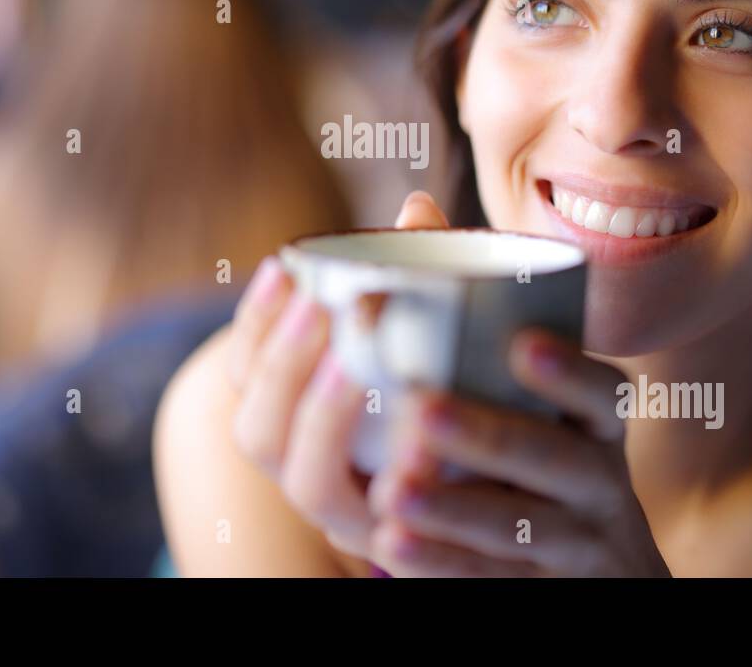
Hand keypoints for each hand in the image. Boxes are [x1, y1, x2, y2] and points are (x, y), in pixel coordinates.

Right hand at [224, 190, 449, 559]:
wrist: (505, 491)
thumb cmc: (443, 396)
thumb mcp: (419, 337)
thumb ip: (412, 277)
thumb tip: (416, 205)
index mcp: (294, 419)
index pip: (246, 375)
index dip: (254, 323)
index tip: (283, 266)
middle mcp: (306, 471)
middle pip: (257, 432)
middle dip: (281, 364)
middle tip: (321, 308)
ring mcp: (349, 516)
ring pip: (306, 482)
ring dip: (321, 421)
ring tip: (353, 366)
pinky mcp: (402, 546)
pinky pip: (386, 528)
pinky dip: (401, 482)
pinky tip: (425, 443)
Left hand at [364, 329, 672, 576]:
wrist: (602, 568)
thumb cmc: (548, 465)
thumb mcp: (550, 415)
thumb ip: (487, 353)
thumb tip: (397, 246)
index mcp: (598, 426)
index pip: (603, 394)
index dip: (571, 371)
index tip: (523, 346)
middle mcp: (596, 481)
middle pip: (556, 459)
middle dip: (488, 434)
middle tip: (422, 409)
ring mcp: (575, 542)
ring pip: (519, 526)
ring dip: (452, 508)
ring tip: (392, 491)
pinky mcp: (540, 587)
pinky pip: (491, 576)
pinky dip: (441, 560)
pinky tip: (393, 542)